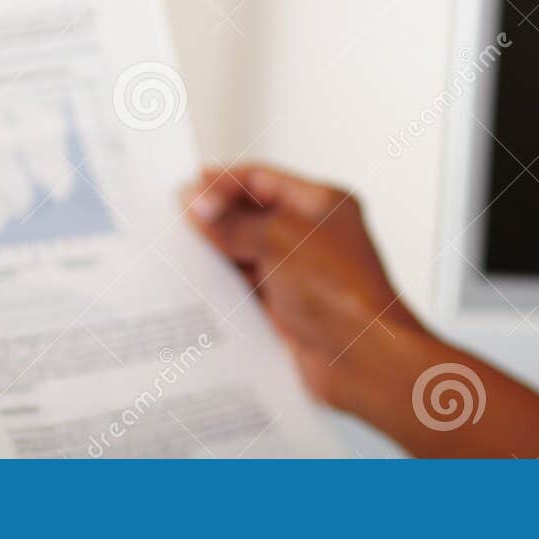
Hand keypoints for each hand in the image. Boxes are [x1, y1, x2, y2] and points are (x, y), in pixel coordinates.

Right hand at [181, 163, 424, 416]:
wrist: (362, 358)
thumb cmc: (340, 292)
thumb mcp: (278, 239)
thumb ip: (234, 222)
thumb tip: (199, 203)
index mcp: (322, 204)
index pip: (263, 180)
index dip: (224, 182)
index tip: (189, 188)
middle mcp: (314, 236)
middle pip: (254, 216)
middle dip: (217, 219)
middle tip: (176, 221)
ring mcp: (302, 273)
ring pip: (249, 254)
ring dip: (219, 254)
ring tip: (180, 252)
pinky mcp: (291, 307)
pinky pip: (250, 289)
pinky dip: (226, 287)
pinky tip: (200, 287)